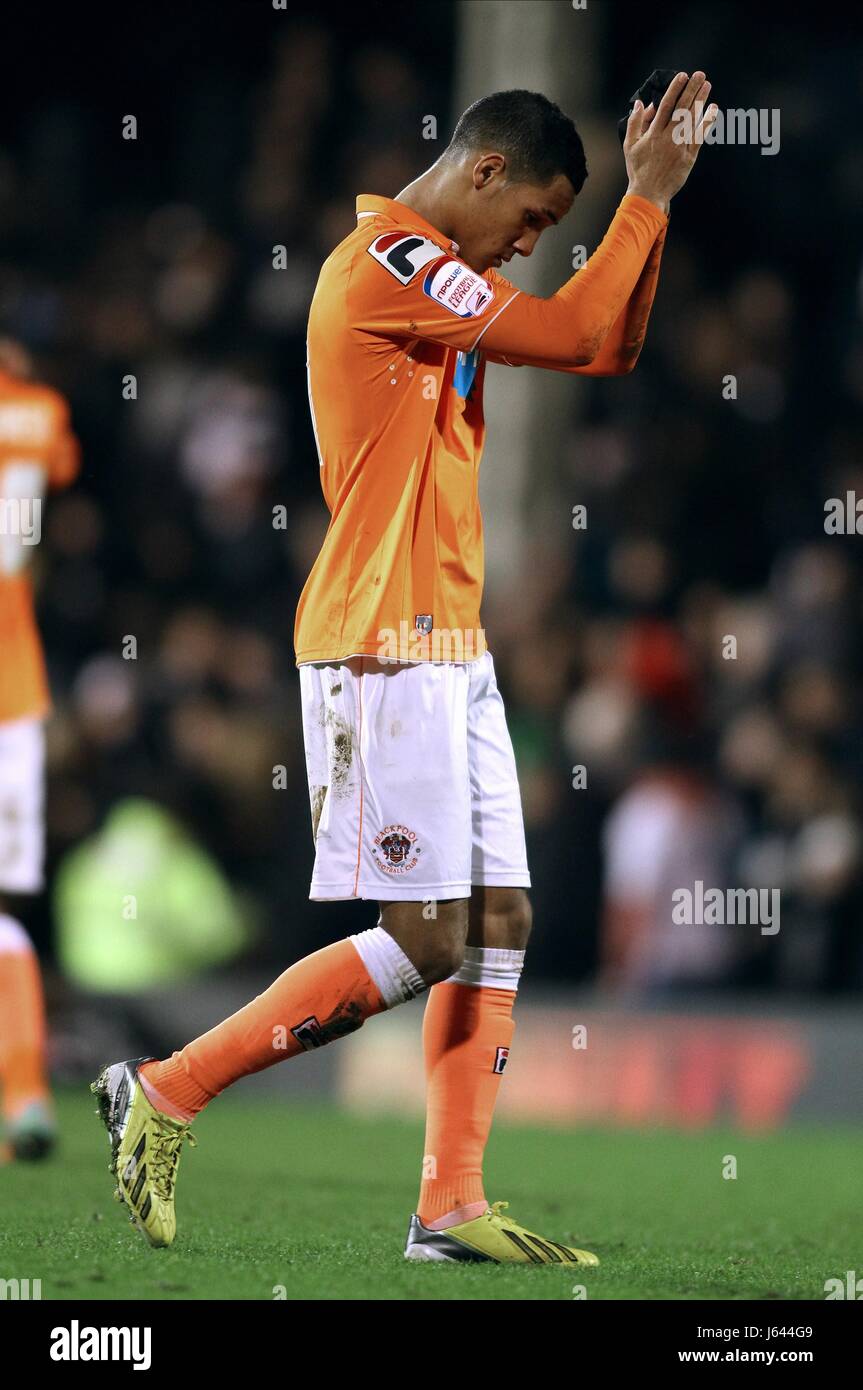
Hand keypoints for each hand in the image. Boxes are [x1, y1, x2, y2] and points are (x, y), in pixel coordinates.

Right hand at [623, 71, 716, 211]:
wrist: (648, 194)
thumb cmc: (638, 170)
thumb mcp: (629, 145)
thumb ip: (634, 122)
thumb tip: (639, 103)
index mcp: (653, 134)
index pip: (666, 106)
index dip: (675, 89)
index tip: (682, 76)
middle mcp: (668, 138)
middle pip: (682, 109)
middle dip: (691, 90)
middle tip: (700, 75)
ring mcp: (680, 148)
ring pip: (692, 120)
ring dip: (701, 101)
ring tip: (707, 86)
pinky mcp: (689, 158)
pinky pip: (700, 137)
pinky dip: (707, 122)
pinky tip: (713, 109)